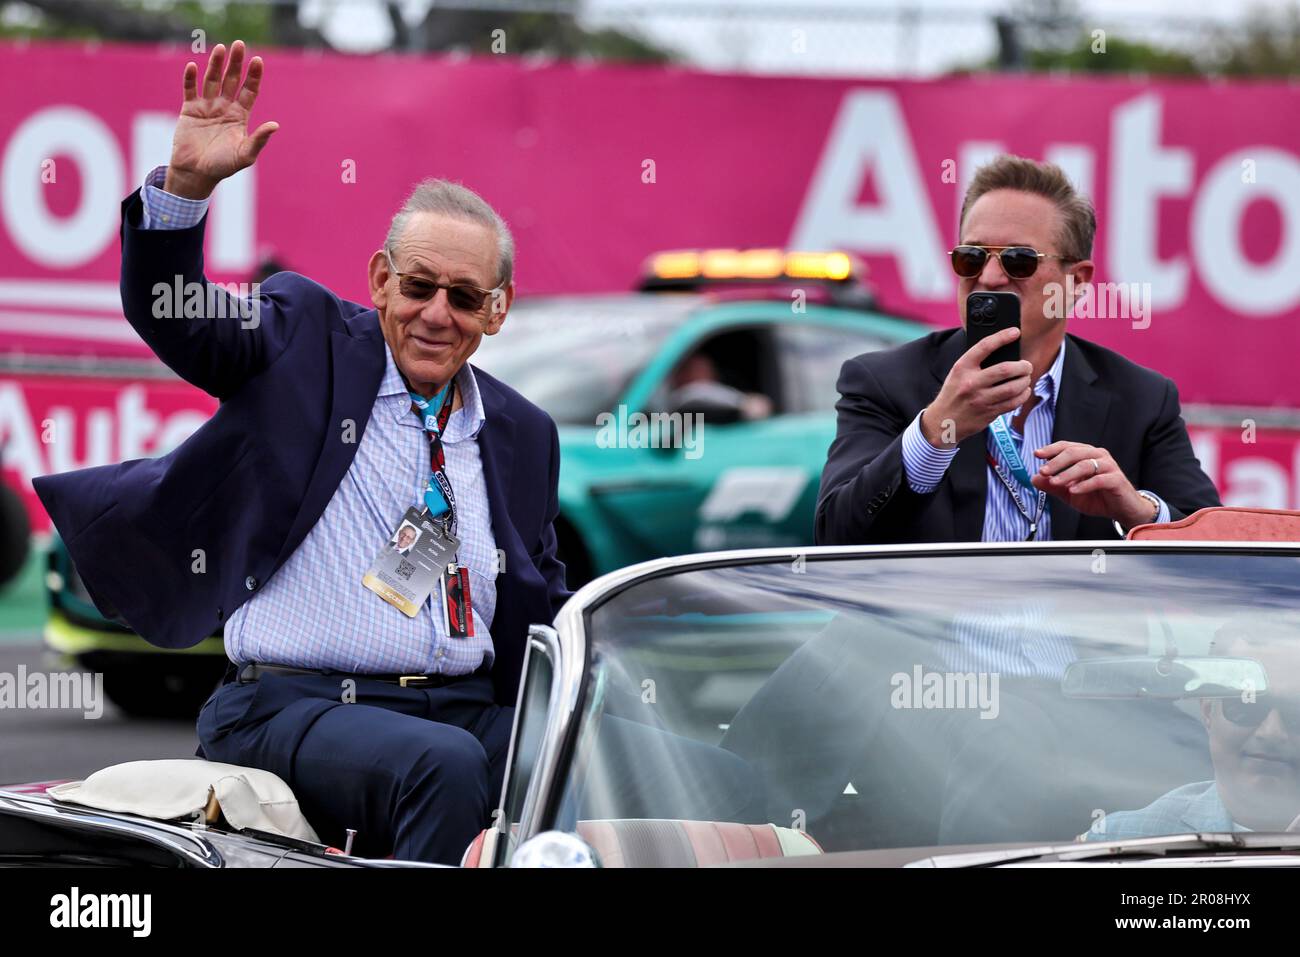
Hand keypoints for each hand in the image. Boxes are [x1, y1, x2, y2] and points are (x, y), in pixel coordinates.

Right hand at [164, 40, 277, 199]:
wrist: (196, 173)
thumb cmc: (223, 166)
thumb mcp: (245, 154)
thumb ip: (259, 139)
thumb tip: (276, 125)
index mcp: (240, 116)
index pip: (249, 91)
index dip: (253, 76)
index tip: (258, 60)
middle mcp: (224, 107)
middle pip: (231, 80)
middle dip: (235, 63)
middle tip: (238, 45)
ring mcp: (207, 107)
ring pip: (212, 81)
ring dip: (215, 65)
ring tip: (220, 48)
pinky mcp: (189, 110)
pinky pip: (190, 90)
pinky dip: (190, 78)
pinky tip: (192, 66)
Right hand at [921, 327, 1031, 447]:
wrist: (942, 421)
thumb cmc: (953, 393)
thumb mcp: (958, 373)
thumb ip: (976, 363)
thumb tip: (1004, 353)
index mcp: (962, 368)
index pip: (984, 346)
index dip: (1002, 337)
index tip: (1015, 332)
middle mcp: (971, 383)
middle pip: (1006, 369)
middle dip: (1023, 366)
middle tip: (1026, 366)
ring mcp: (980, 399)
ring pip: (1013, 388)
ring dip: (1025, 381)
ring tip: (1026, 378)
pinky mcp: (988, 413)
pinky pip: (1013, 403)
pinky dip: (1023, 395)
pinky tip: (1023, 391)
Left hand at [1031, 441, 1153, 527]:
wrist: (1121, 509)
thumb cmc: (1096, 497)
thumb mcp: (1069, 492)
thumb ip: (1053, 486)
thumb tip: (1034, 479)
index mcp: (1086, 454)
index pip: (1066, 446)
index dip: (1051, 449)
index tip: (1036, 454)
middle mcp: (1098, 456)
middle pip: (1074, 452)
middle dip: (1056, 461)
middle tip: (1043, 471)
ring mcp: (1109, 466)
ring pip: (1085, 464)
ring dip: (1067, 473)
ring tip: (1054, 482)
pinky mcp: (1116, 479)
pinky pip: (1099, 480)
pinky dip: (1084, 485)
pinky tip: (1073, 491)